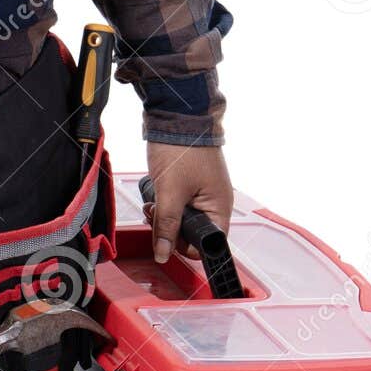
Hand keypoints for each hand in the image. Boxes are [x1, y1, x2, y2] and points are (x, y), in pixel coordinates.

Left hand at [144, 144, 232, 263]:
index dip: (184, 246)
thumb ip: (167, 226)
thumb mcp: (170, 192)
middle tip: (154, 215)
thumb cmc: (181, 149)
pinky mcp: (190, 182)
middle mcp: (214, 202)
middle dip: (169, 228)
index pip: (207, 244)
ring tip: (152, 204)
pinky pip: (179, 203)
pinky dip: (166, 203)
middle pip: (192, 232)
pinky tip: (154, 196)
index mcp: (219, 207)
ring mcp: (202, 191)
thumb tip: (163, 255)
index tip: (165, 238)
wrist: (176, 115)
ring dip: (164, 215)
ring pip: (182, 218)